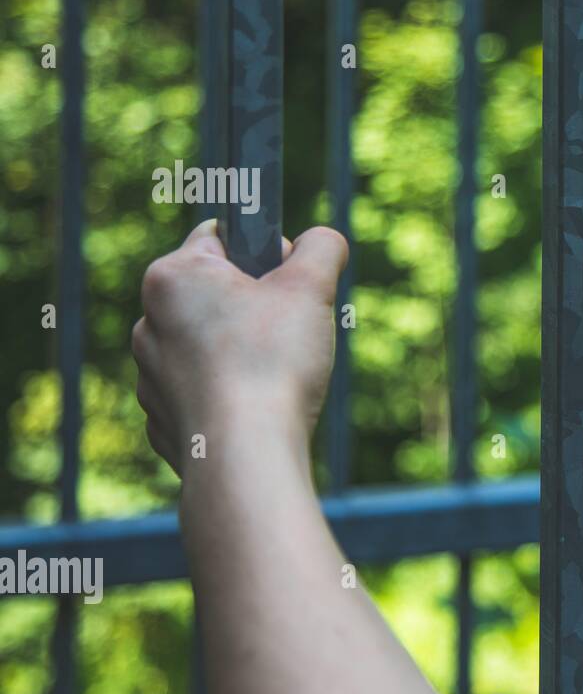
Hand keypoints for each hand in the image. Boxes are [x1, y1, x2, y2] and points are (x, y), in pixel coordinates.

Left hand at [132, 220, 348, 475]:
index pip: (220, 239)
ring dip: (240, 354)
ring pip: (207, 348)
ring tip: (275, 378)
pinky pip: (201, 395)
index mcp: (173, 277)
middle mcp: (149, 323)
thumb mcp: (311, 286)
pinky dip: (228, 398)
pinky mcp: (162, 421)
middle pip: (214, 297)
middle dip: (254, 310)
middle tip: (290, 334)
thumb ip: (321, 248)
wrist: (246, 454)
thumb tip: (323, 241)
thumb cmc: (273, 362)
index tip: (288, 284)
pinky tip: (256, 411)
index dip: (264, 256)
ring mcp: (150, 376)